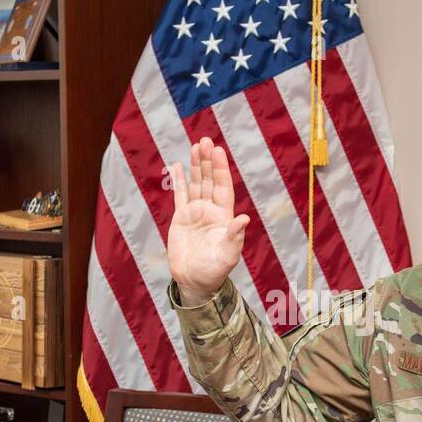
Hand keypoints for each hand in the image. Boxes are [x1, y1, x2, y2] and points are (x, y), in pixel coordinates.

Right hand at [166, 136, 249, 301]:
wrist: (195, 281)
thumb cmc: (214, 270)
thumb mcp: (227, 255)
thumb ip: (234, 236)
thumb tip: (244, 218)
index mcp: (224, 216)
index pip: (223, 187)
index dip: (221, 169)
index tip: (218, 151)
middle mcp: (211, 210)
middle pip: (209, 180)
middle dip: (208, 161)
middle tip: (206, 140)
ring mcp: (196, 213)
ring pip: (196, 183)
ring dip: (196, 165)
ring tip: (196, 145)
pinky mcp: (182, 218)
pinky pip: (180, 195)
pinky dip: (178, 180)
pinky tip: (177, 165)